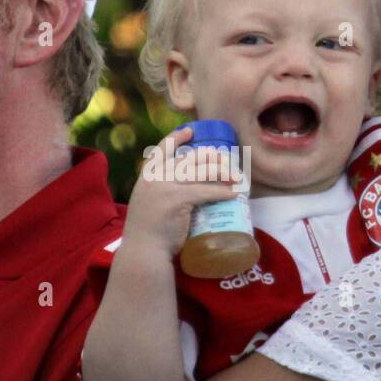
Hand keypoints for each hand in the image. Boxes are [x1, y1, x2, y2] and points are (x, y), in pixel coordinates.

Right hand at [121, 126, 242, 260]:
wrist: (143, 250)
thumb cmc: (147, 232)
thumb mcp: (147, 202)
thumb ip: (160, 190)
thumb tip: (184, 184)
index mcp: (146, 176)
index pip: (161, 150)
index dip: (176, 138)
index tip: (190, 130)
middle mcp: (156, 177)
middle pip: (189, 159)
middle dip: (211, 157)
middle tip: (226, 160)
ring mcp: (166, 186)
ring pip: (201, 173)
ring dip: (223, 173)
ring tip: (236, 177)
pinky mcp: (179, 199)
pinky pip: (206, 192)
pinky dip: (222, 192)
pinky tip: (233, 194)